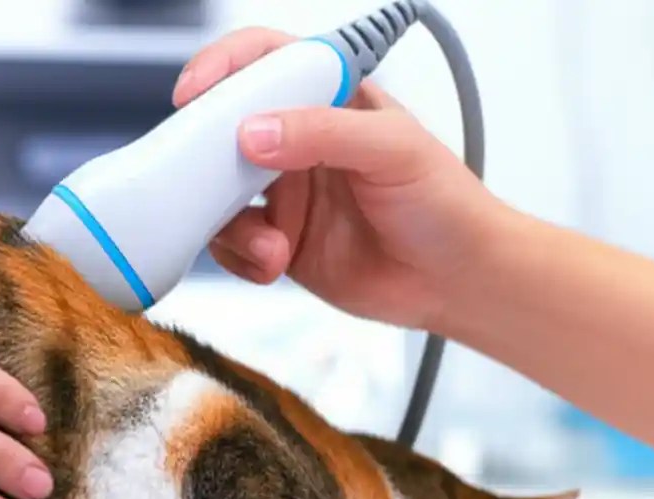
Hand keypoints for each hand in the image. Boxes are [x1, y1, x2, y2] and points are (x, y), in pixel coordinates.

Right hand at [173, 28, 509, 329]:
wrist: (457, 282)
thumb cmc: (446, 204)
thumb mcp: (394, 151)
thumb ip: (324, 133)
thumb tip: (254, 132)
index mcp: (329, 98)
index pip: (264, 60)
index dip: (224, 67)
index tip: (196, 94)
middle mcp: (298, 141)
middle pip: (224, 130)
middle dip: (209, 160)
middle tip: (211, 184)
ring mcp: (284, 192)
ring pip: (218, 194)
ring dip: (231, 223)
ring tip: (270, 245)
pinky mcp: (276, 240)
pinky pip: (230, 243)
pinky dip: (240, 256)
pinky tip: (274, 262)